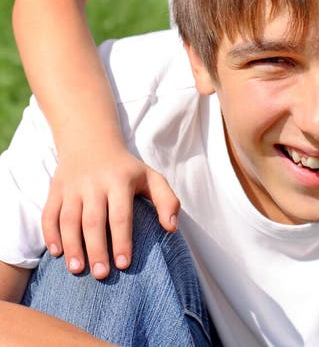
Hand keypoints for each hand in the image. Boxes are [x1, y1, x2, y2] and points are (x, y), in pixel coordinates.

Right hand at [41, 145, 179, 279]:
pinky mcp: (56, 189)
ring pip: (69, 219)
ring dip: (72, 246)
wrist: (91, 140)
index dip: (122, 240)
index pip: (121, 215)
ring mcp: (73, 186)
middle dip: (97, 249)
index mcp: (120, 180)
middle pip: (94, 220)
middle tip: (101, 275)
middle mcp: (95, 183)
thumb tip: (171, 228)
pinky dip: (50, 234)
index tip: (124, 264)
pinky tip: (56, 253)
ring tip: (77, 270)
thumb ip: (166, 200)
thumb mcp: (150, 177)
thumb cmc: (126, 168)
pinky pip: (50, 213)